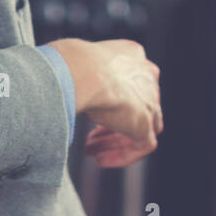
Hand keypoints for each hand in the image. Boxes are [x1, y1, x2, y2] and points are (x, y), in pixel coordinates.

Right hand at [48, 37, 161, 164]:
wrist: (81, 71)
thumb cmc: (72, 64)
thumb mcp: (80, 66)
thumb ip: (85, 79)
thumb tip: (65, 91)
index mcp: (132, 56)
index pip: (128, 83)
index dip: (110, 101)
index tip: (91, 115)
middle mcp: (146, 76)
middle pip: (135, 106)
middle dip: (112, 123)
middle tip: (90, 137)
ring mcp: (150, 100)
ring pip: (140, 127)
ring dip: (114, 141)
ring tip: (90, 151)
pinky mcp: (146, 123)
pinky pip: (141, 145)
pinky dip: (122, 155)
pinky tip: (100, 159)